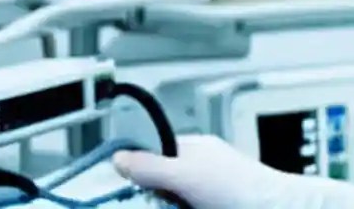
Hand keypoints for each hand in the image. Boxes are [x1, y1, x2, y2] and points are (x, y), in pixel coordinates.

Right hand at [113, 134, 353, 208]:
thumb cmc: (242, 186)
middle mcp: (201, 170)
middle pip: (159, 181)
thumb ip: (152, 166)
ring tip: (147, 206)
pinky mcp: (212, 208)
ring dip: (160, 204)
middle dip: (144, 193)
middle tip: (125, 201)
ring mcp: (207, 194)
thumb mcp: (187, 174)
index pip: (153, 150)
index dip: (132, 165)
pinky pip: (184, 208)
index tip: (110, 181)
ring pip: (172, 200)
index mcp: (195, 150)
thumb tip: (119, 158)